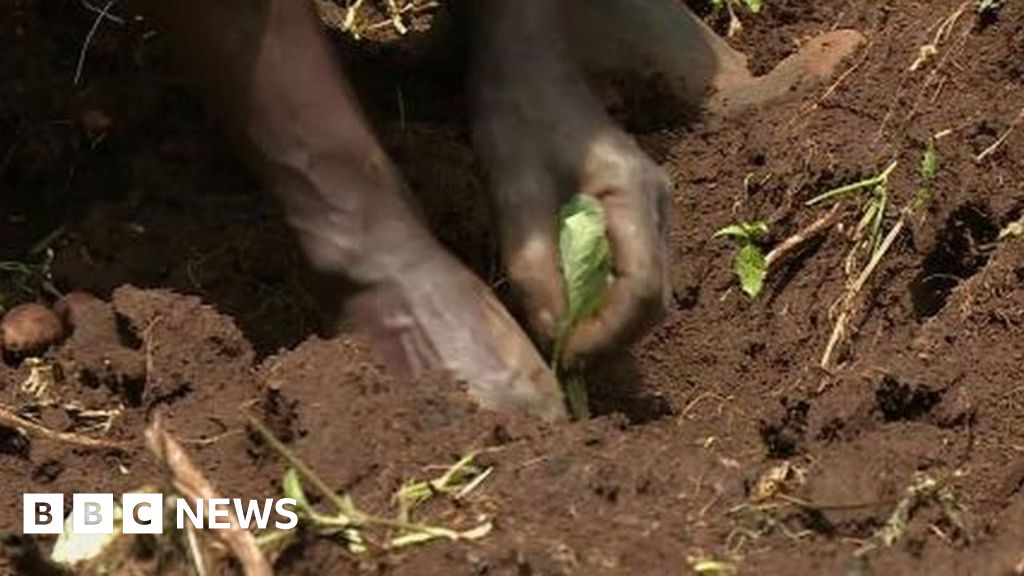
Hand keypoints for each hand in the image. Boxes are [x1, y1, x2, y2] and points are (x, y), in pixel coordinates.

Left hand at [495, 131, 670, 363]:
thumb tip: (554, 338)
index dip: (608, 334)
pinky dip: (602, 299)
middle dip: (611, 337)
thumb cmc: (518, 118)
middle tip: (563, 357)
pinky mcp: (630, 212)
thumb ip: (535, 268)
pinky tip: (567, 306)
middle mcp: (656, 204)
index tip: (564, 356)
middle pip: (654, 296)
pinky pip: (628, 270)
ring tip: (563, 338)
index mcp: (635, 194)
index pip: (644, 289)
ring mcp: (649, 208)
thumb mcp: (514, 193)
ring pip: (645, 288)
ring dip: (607, 323)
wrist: (525, 67)